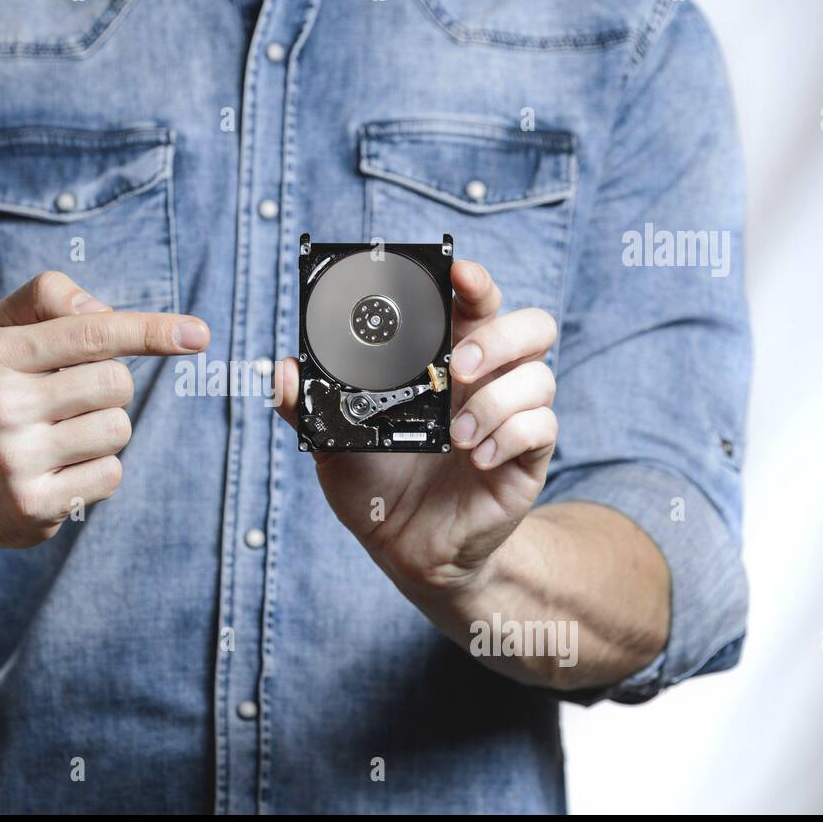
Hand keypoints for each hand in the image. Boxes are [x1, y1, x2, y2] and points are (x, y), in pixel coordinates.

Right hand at [0, 271, 209, 549]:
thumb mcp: (2, 335)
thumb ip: (47, 298)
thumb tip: (106, 310)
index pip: (92, 333)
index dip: (151, 330)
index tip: (199, 334)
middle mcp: (0, 406)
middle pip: (116, 383)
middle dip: (109, 388)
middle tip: (69, 401)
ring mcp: (16, 460)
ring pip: (119, 429)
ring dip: (104, 430)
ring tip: (60, 438)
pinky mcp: (35, 505)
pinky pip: (111, 474)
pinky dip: (97, 471)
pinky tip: (59, 472)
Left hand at [276, 260, 557, 605]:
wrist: (405, 548)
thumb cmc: (374, 485)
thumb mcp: (331, 442)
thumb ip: (305, 405)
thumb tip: (280, 371)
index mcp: (443, 360)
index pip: (474, 303)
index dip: (474, 281)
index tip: (457, 273)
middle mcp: (485, 380)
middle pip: (530, 326)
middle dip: (498, 336)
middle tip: (457, 366)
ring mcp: (509, 416)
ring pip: (540, 375)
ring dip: (496, 400)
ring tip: (456, 434)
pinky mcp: (525, 457)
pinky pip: (542, 427)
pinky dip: (509, 436)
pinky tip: (475, 458)